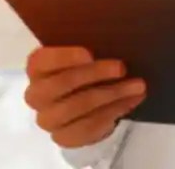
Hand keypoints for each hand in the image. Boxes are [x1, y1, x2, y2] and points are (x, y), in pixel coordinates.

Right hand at [24, 46, 146, 148]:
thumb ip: (90, 47)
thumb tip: (113, 39)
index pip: (43, 60)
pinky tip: (130, 102)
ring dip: (111, 95)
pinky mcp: (63, 136)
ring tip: (137, 86)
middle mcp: (36, 94)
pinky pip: (88, 128)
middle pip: (61, 84)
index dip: (65, 57)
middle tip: (122, 68)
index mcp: (37, 68)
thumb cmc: (84, 69)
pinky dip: (112, 113)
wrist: (83, 102)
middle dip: (94, 74)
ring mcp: (47, 119)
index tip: (90, 54)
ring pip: (78, 107)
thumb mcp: (84, 55)